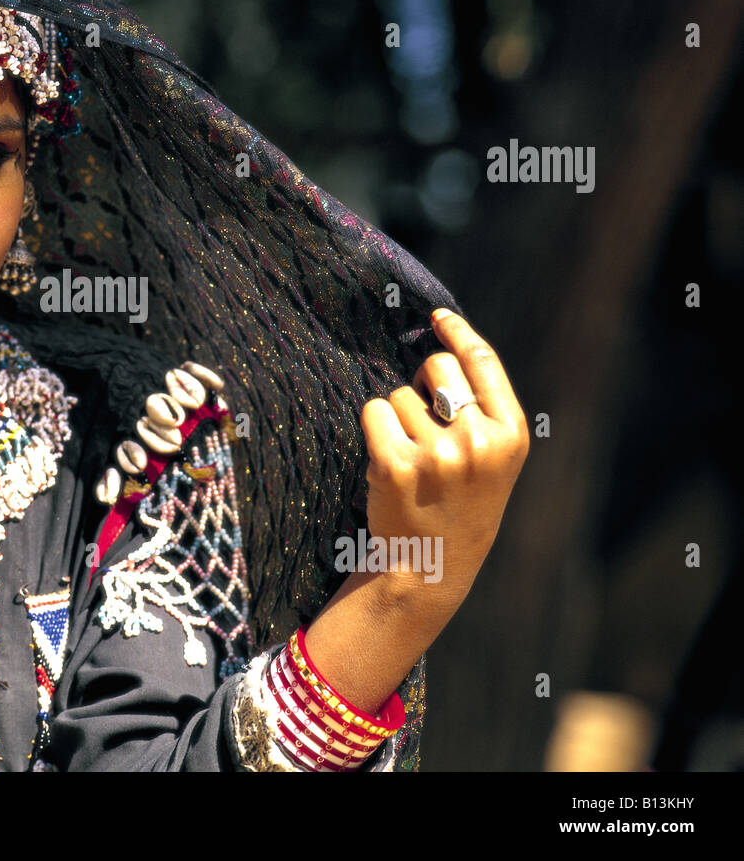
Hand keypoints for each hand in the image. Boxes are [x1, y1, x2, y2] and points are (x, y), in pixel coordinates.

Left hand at [359, 308, 528, 621]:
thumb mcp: (492, 461)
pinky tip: (389, 464)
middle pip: (437, 367)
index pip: (482, 361)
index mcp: (511, 436)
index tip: (439, 316)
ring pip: (400, 394)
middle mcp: (478, 441)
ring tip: (414, 462)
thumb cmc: (459, 506)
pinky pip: (373, 410)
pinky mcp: (395, 464)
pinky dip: (375, 429)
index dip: (458, 331)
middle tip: (426, 424)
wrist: (429, 569)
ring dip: (398, 418)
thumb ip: (481, 410)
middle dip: (425, 383)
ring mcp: (437, 453)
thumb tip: (443, 343)